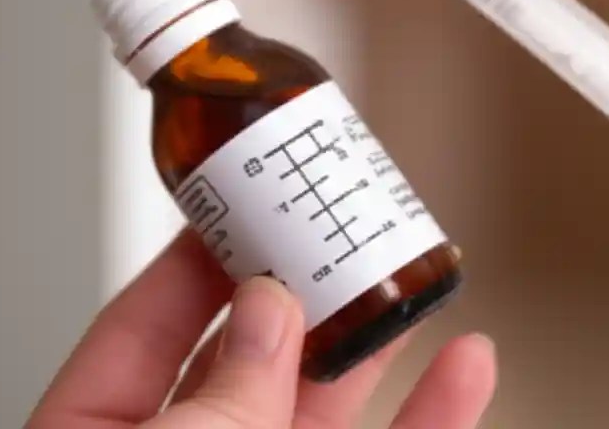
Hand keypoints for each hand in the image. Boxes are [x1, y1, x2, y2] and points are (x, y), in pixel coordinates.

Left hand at [27, 234, 495, 427]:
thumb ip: (219, 395)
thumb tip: (270, 309)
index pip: (141, 329)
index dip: (194, 258)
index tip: (243, 200)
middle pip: (250, 354)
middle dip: (302, 284)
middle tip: (338, 221)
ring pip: (330, 401)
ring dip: (379, 336)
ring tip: (412, 272)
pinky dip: (439, 411)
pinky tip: (466, 363)